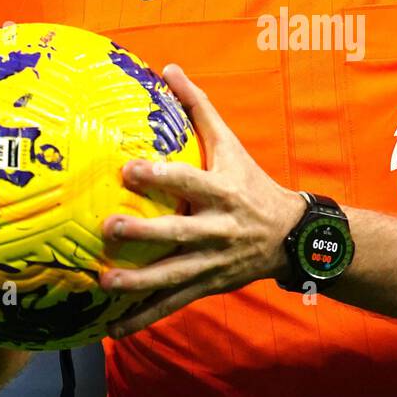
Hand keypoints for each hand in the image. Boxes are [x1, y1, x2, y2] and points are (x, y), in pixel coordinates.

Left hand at [100, 63, 305, 337]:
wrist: (291, 236)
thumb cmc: (252, 183)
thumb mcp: (231, 145)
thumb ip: (199, 108)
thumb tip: (168, 68)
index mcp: (223, 191)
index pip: (189, 181)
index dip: (161, 175)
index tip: (129, 169)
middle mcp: (219, 228)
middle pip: (179, 232)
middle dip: (144, 234)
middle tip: (108, 229)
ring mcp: (214, 262)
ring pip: (174, 275)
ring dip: (139, 283)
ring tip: (105, 283)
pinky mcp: (209, 285)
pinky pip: (174, 303)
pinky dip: (145, 317)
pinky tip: (115, 328)